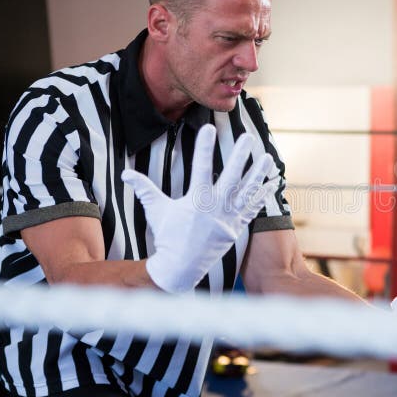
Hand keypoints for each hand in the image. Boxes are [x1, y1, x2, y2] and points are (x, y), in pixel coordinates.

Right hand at [121, 124, 276, 292]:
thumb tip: (125, 174)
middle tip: (248, 137)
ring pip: (248, 192)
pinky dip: (263, 196)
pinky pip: (253, 209)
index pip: (201, 167)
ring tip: (268, 158)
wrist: (181, 267)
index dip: (204, 147)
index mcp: (196, 200)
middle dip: (241, 156)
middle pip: (232, 177)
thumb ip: (144, 189)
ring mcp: (229, 218)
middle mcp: (216, 207)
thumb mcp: (156, 210)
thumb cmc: (168, 237)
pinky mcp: (236, 227)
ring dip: (258, 174)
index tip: (209, 129)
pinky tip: (272, 182)